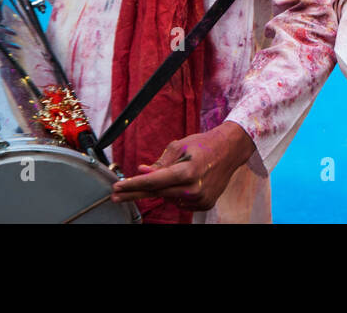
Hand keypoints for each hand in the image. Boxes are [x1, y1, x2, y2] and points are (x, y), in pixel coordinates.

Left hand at [110, 121, 255, 210]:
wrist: (230, 150)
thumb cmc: (204, 144)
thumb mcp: (179, 146)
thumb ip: (160, 162)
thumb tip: (142, 172)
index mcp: (188, 171)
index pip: (153, 182)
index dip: (132, 185)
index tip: (116, 188)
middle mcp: (194, 188)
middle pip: (156, 193)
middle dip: (136, 192)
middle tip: (116, 195)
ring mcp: (200, 199)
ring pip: (167, 198)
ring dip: (160, 190)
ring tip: (171, 174)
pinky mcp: (204, 204)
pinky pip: (180, 202)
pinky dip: (174, 193)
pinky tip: (181, 182)